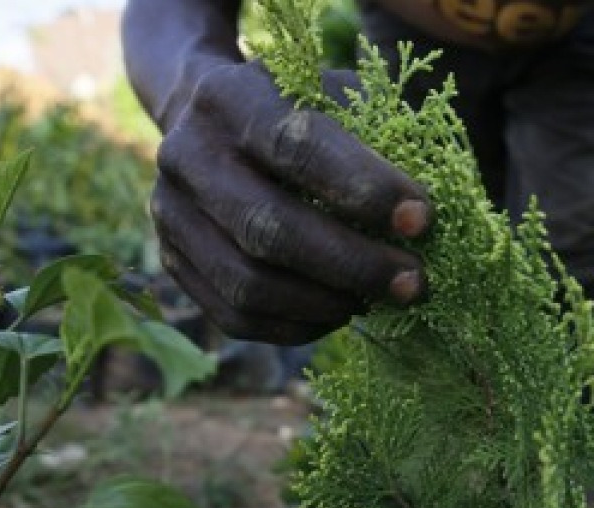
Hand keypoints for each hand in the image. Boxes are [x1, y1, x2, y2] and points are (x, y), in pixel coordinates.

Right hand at [151, 62, 432, 344]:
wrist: (209, 123)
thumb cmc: (295, 110)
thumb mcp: (333, 96)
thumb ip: (375, 136)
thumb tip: (423, 214)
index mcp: (231, 100)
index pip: (298, 148)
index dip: (364, 189)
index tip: (423, 219)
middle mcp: (187, 156)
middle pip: (268, 228)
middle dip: (353, 263)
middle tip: (414, 282)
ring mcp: (170, 215)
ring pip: (248, 283)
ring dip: (326, 302)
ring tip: (377, 299)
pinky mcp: (172, 262)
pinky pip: (235, 315)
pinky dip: (296, 325)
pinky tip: (338, 312)